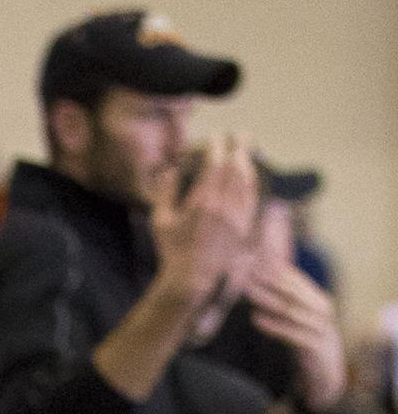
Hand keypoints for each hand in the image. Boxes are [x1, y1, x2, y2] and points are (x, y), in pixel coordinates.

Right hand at [150, 135, 258, 307]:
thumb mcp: (160, 221)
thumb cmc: (172, 251)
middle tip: (240, 134)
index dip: (216, 147)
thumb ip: (165, 193)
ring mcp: (237, 217)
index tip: (215, 137)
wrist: (193, 279)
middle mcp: (223, 206)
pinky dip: (252, 183)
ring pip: (247, 182)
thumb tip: (170, 171)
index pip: (214, 165)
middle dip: (239, 148)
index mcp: (201, 202)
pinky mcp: (244, 227)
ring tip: (247, 150)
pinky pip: (252, 198)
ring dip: (248, 163)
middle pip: (236, 169)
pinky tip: (251, 176)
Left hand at [248, 262, 345, 411]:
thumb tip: (259, 285)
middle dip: (270, 280)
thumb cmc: (307, 346)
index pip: (297, 281)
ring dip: (268, 299)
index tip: (253, 258)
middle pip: (294, 292)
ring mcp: (321, 330)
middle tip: (247, 270)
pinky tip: (255, 319)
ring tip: (247, 290)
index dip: (275, 269)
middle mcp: (322, 313)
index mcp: (318, 302)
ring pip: (292, 310)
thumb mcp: (296, 322)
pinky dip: (274, 326)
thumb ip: (284, 305)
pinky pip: (292, 334)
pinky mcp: (315, 348)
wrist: (326, 379)